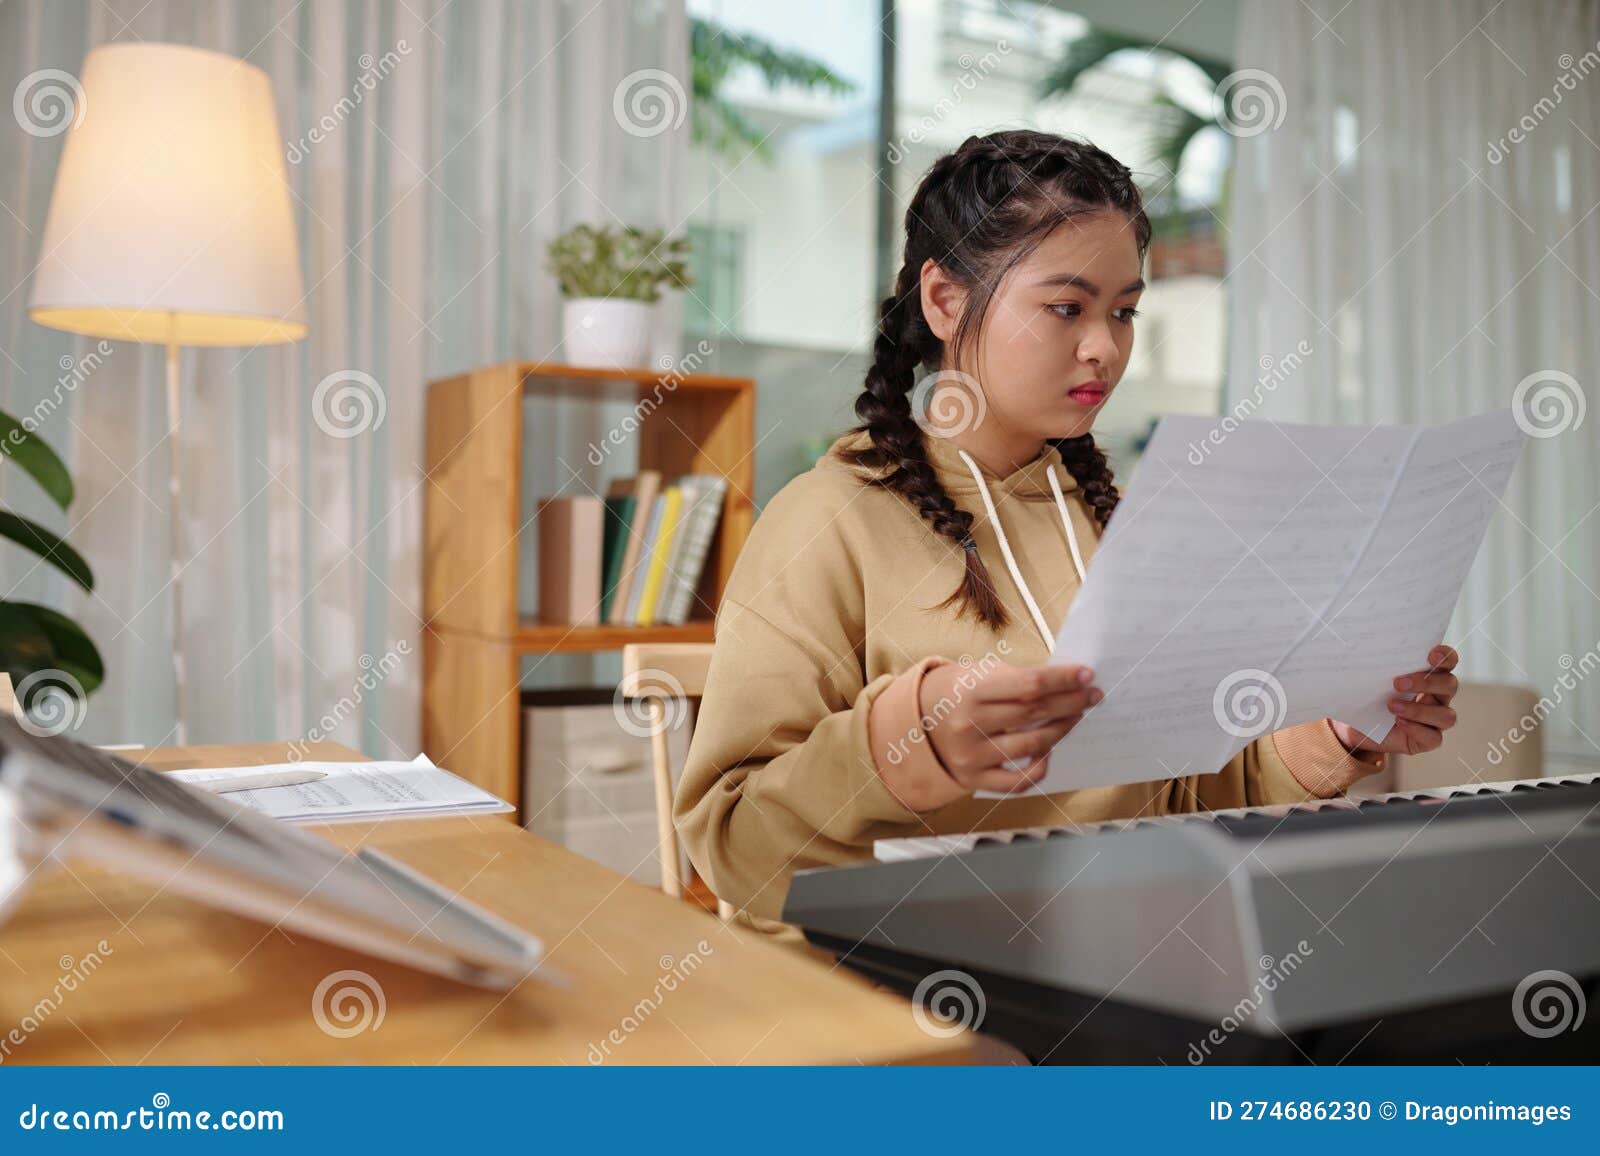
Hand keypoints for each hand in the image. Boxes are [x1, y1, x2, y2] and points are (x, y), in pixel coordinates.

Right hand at [913, 661, 1100, 802]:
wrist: (916, 721)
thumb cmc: (958, 692)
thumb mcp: (980, 674)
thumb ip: (1019, 680)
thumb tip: (1066, 683)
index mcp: (971, 692)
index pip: (1028, 684)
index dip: (1062, 679)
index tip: (1086, 674)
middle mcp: (969, 725)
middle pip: (1034, 712)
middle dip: (1070, 702)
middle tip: (1092, 694)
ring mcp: (972, 756)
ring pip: (1032, 745)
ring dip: (1061, 729)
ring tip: (1075, 716)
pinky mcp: (974, 780)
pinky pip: (1018, 782)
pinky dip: (1040, 767)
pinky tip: (1049, 750)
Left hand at [1330, 645, 1459, 756]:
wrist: (1354, 727)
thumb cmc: (1365, 697)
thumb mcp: (1367, 678)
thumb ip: (1373, 665)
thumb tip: (1357, 648)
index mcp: (1428, 675)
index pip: (1447, 661)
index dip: (1445, 656)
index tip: (1432, 654)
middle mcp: (1437, 696)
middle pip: (1450, 685)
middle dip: (1427, 682)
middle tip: (1397, 683)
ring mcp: (1435, 719)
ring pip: (1447, 715)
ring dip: (1419, 710)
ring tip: (1391, 706)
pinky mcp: (1427, 739)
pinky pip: (1434, 737)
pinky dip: (1416, 729)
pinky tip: (1398, 722)